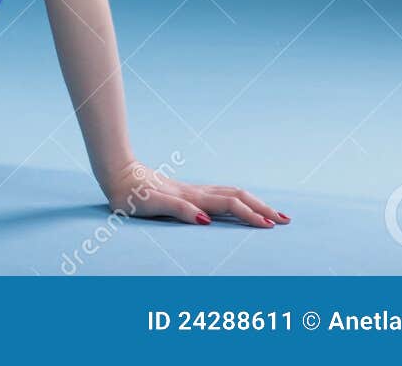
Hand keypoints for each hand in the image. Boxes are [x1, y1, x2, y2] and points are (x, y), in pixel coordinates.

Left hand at [102, 159, 290, 226]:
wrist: (117, 174)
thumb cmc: (131, 194)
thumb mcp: (151, 204)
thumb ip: (178, 210)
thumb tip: (205, 220)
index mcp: (192, 197)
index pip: (229, 206)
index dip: (250, 215)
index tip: (269, 226)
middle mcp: (196, 192)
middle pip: (237, 196)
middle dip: (262, 207)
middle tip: (284, 220)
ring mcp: (193, 190)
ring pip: (231, 193)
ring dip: (253, 202)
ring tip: (272, 213)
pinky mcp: (187, 192)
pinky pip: (221, 194)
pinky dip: (238, 200)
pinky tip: (241, 206)